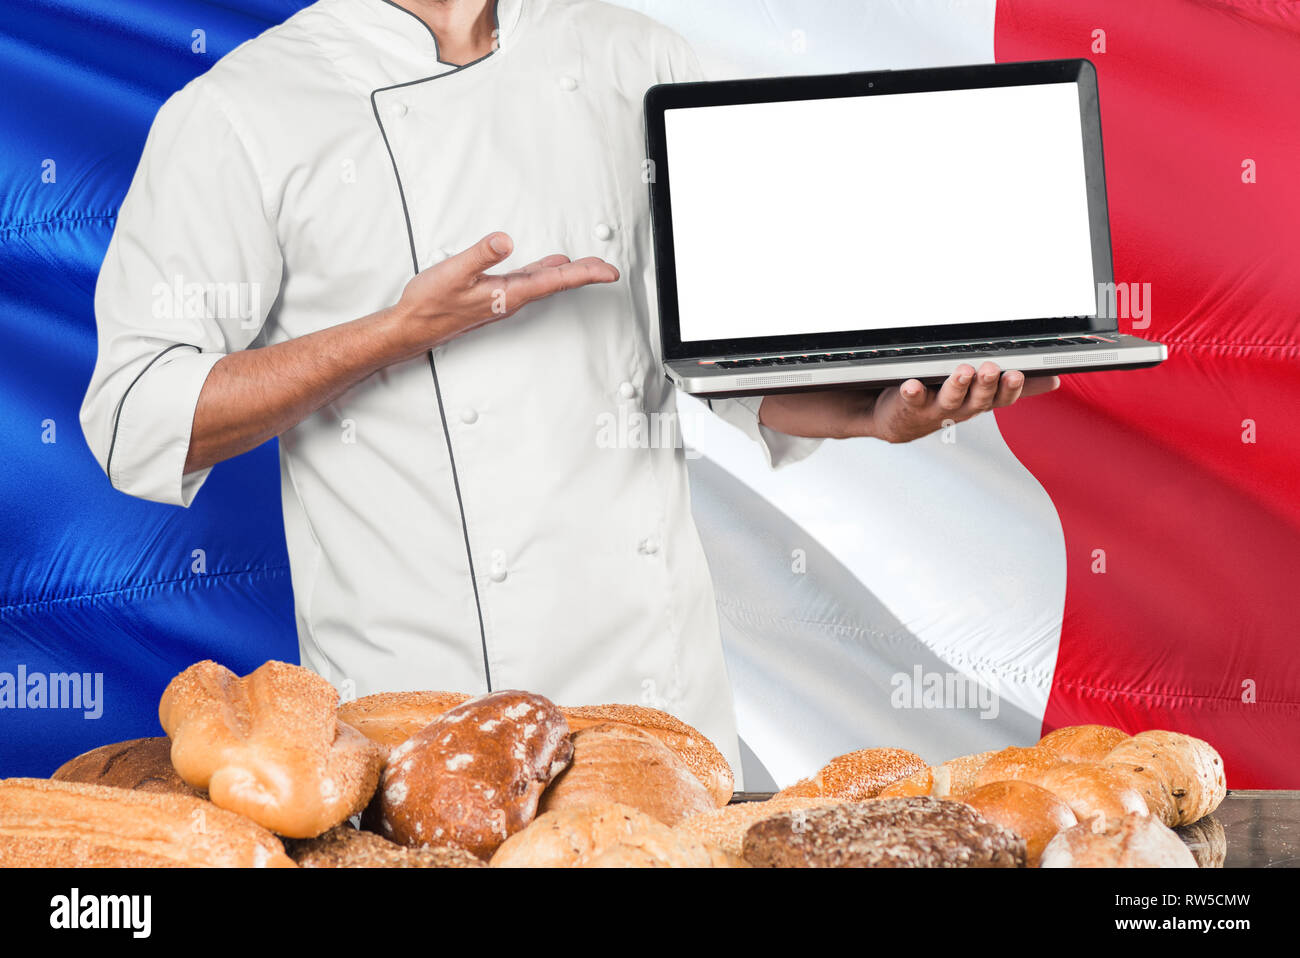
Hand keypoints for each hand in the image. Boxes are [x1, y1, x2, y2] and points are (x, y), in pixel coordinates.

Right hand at [391, 231, 618, 351]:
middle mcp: (511, 298)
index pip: (556, 281)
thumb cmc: (430, 304)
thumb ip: (480, 255)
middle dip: (584, 274)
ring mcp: (502, 298)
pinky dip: (543, 272)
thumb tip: (505, 240)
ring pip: (543, 283)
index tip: (609, 272)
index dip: (586, 274)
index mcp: (509, 293)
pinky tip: (547, 266)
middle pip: (556, 283)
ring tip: (586, 265)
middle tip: (607, 268)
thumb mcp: (454, 273)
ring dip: (566, 274)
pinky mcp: (492, 295)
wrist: (412, 328)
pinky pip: (527, 282)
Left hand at [757, 361, 1059, 441]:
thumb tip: (1054, 381)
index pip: (1002, 397)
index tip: (1019, 374)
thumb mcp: (979, 395)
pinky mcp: (907, 406)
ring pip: (948, 400)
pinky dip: (913, 392)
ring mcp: (932, 410)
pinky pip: (911, 399)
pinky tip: (913, 384)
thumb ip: (1011, 386)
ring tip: (962, 370)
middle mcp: (958, 409)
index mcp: (978, 403)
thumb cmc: (940, 400)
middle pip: (977, 400)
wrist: (896, 419)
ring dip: (957, 386)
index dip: (1012, 389)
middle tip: (990, 369)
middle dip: (985, 385)